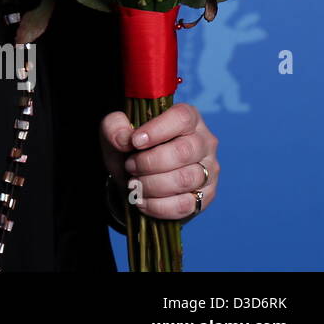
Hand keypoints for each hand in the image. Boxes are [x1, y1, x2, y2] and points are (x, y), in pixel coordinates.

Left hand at [100, 102, 218, 221]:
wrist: (134, 176)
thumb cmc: (130, 147)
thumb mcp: (115, 130)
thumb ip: (114, 127)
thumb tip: (124, 139)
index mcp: (187, 118)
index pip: (181, 118)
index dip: (157, 130)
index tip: (135, 142)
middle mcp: (204, 142)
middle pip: (183, 152)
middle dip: (149, 163)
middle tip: (130, 166)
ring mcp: (209, 170)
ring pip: (185, 180)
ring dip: (152, 185)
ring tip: (134, 183)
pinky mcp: (206, 196)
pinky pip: (186, 205)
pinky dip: (158, 206)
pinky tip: (142, 201)